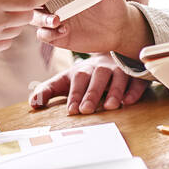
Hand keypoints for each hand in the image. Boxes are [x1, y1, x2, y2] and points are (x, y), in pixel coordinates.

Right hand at [24, 0, 143, 56]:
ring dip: (41, 19)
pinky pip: (43, 35)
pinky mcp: (57, 36)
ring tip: (58, 20)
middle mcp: (52, 3)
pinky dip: (49, 33)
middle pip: (28, 0)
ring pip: (34, 18)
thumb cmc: (111, 3)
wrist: (118, 29)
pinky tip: (65, 30)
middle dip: (26, 1)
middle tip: (38, 0)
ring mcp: (53, 19)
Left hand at [29, 53, 149, 114]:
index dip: (74, 94)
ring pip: (117, 78)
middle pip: (96, 78)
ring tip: (110, 106)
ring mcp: (119, 70)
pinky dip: (133, 90)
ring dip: (114, 91)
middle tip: (87, 110)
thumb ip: (48, 91)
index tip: (71, 110)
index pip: (77, 80)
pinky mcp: (135, 75)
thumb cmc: (84, 76)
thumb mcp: (64, 81)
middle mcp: (100, 68)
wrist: (111, 58)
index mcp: (82, 70)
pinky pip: (136, 80)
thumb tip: (33, 103)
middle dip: (92, 94)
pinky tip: (129, 101)